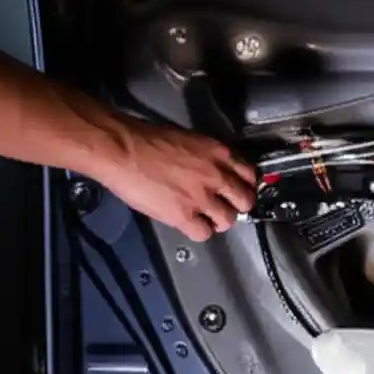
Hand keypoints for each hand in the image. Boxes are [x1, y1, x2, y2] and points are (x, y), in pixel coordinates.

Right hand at [90, 118, 255, 241]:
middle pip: (245, 200)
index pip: (249, 174)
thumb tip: (212, 170)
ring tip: (207, 218)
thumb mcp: (189, 140)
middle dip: (237, 206)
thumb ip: (207, 157)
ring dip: (219, 221)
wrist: (124, 151)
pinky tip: (190, 225)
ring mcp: (202, 198)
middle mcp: (216, 176)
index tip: (238, 190)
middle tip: (226, 207)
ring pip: (228, 220)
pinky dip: (199, 232)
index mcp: (218, 154)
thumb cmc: (147, 140)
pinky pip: (204, 233)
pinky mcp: (184, 216)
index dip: (245, 186)